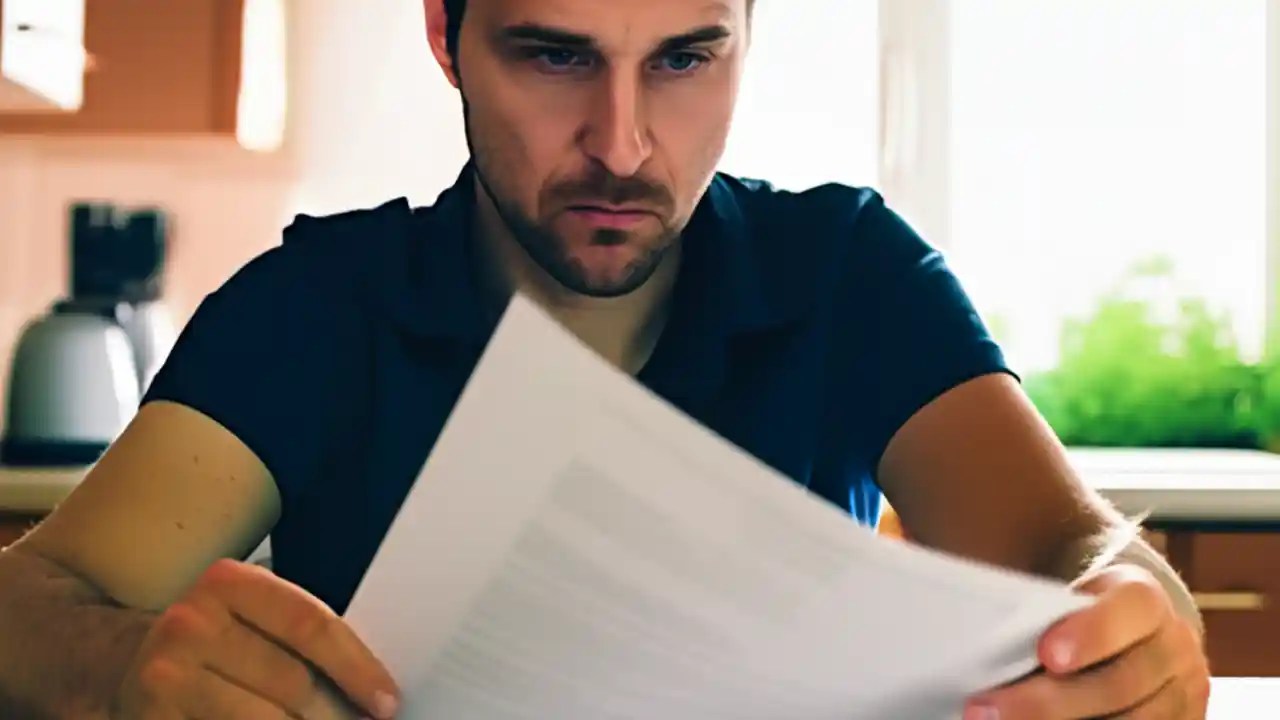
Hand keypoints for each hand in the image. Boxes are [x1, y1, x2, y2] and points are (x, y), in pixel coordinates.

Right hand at [111, 559, 400, 718]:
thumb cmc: (210, 642)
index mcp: (228, 583)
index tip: (388, 700)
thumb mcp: (248, 617)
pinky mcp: (153, 719)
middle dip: (338, 714)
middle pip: (293, 683)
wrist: (114, 664)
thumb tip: (372, 684)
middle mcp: (192, 623)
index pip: (310, 623)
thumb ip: (300, 634)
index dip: (357, 666)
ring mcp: (166, 677)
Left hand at [964, 564, 1209, 718]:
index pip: (1131, 610)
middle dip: (1047, 703)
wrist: (1134, 642)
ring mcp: (1182, 696)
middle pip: (1120, 684)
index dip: (1092, 633)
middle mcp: (1174, 648)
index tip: (1045, 654)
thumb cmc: (1079, 617)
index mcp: (1146, 602)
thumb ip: (1039, 615)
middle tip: (982, 711)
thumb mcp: (1069, 599)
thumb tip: (978, 637)